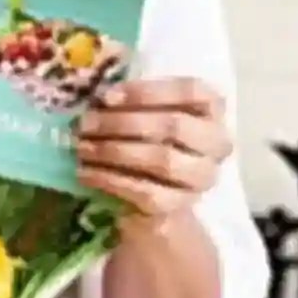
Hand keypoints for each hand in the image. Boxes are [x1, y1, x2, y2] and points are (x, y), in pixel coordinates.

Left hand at [75, 78, 232, 230]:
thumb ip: (127, 100)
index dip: (146, 92)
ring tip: (81, 147)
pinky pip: (146, 192)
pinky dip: (110, 180)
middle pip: (174, 126)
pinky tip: (85, 173)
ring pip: (161, 159)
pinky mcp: (179, 206)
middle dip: (122, 123)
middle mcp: (216, 143)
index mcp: (211, 109)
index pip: (191, 91)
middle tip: (84, 124)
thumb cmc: (144, 138)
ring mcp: (202, 177)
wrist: (151, 195)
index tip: (106, 97)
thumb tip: (99, 99)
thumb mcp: (140, 111)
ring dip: (113, 151)